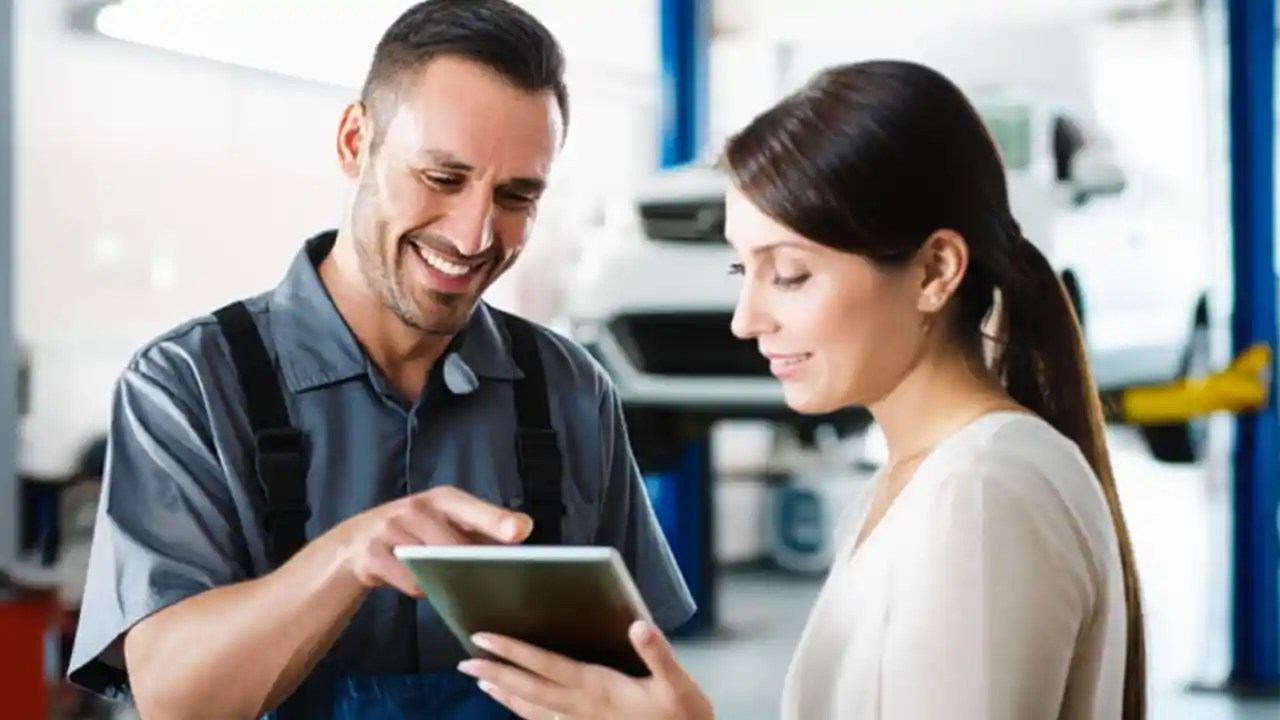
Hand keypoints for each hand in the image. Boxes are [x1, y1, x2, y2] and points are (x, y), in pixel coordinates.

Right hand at [331, 486, 531, 596]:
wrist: (356, 543)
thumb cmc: (416, 532)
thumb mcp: (447, 522)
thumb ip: (483, 527)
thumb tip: (523, 531)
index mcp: (443, 499)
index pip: (472, 508)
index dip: (496, 520)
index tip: (519, 532)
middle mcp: (416, 507)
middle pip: (454, 544)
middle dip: (470, 563)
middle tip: (487, 576)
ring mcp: (390, 529)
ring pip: (432, 564)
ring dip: (443, 576)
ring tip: (444, 576)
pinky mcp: (371, 554)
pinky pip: (410, 582)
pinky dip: (420, 588)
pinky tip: (419, 583)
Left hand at [458, 620, 713, 719]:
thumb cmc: (684, 718)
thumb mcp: (679, 684)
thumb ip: (657, 653)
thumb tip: (638, 624)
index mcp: (600, 687)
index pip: (547, 665)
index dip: (515, 651)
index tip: (485, 638)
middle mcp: (583, 706)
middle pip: (530, 688)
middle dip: (496, 673)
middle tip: (464, 662)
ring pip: (533, 709)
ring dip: (504, 694)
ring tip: (480, 683)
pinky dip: (524, 713)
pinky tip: (515, 707)